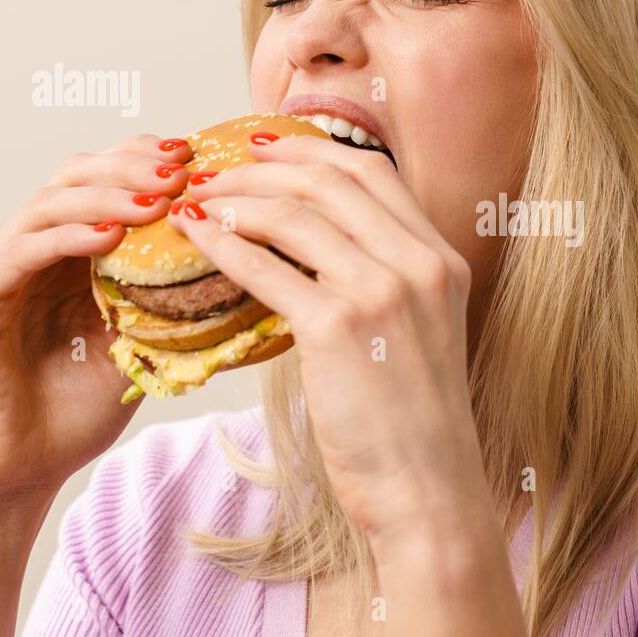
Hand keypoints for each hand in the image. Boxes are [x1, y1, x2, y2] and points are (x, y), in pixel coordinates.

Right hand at [0, 133, 194, 504]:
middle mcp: (34, 249)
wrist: (19, 467)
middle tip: (181, 167)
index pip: (106, 182)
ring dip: (107, 195)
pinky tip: (109, 238)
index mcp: (72, 253)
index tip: (199, 156)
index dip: (149, 161)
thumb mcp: (143, 345)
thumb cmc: (78, 408)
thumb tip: (248, 274)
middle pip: (77, 175)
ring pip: (49, 203)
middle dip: (132, 164)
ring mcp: (0, 269)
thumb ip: (175, 304)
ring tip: (157, 198)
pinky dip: (66, 237)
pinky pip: (20, 251)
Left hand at [172, 133, 493, 550]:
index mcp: (441, 260)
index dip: (313, 150)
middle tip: (217, 168)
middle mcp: (418, 265)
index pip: (374, 172)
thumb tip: (318, 248)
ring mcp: (381, 292)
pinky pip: (266, 267)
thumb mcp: (420, 333)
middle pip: (330, 180)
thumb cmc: (415, 422)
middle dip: (264, 165)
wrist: (428, 488)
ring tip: (198, 201)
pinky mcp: (337, 328)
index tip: (267, 148)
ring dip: (235, 199)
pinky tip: (196, 238)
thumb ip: (387, 282)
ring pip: (294, 214)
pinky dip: (223, 245)